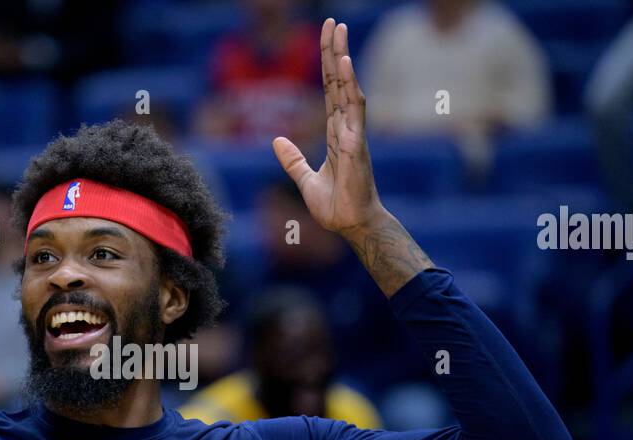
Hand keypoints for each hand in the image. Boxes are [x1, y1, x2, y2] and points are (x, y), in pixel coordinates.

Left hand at [272, 19, 383, 239]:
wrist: (351, 225)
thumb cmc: (336, 205)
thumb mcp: (305, 180)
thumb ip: (292, 159)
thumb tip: (276, 139)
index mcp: (334, 132)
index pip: (330, 90)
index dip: (328, 63)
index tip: (327, 37)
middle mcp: (345, 126)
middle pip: (339, 81)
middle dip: (334, 50)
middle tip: (333, 21)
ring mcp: (353, 132)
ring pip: (348, 86)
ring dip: (342, 58)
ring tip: (338, 30)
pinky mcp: (356, 143)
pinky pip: (354, 108)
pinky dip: (350, 85)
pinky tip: (344, 64)